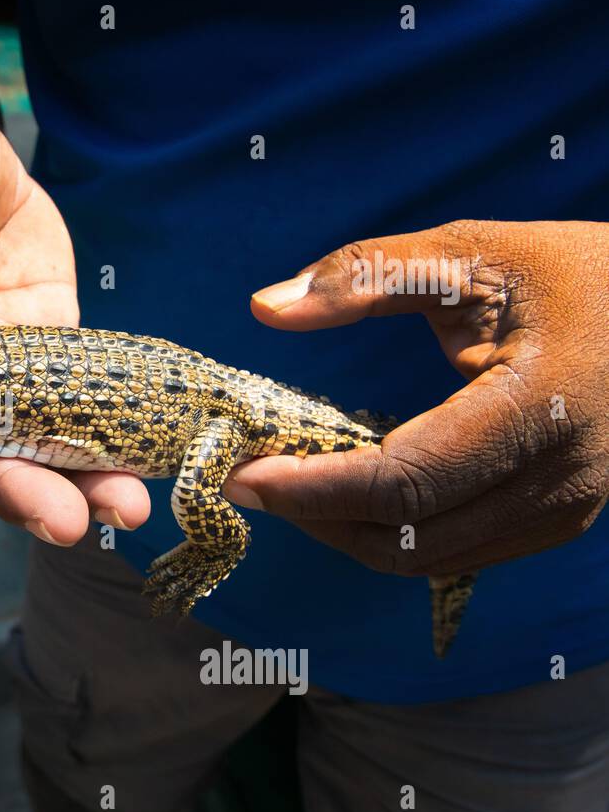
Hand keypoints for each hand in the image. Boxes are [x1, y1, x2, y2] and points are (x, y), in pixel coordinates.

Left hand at [225, 220, 608, 575]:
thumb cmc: (571, 274)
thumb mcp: (471, 253)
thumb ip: (366, 275)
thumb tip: (265, 307)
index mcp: (540, 408)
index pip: (403, 482)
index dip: (313, 488)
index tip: (240, 475)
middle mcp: (560, 478)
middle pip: (406, 538)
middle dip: (315, 516)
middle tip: (247, 479)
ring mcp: (566, 511)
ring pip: (426, 558)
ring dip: (346, 530)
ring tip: (289, 484)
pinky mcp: (559, 521)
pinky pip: (455, 551)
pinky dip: (390, 530)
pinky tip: (350, 490)